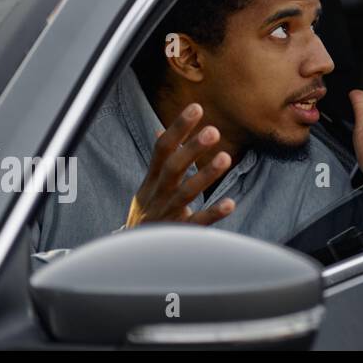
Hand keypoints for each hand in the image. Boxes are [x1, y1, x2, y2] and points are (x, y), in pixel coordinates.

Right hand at [125, 102, 235, 227]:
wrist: (131, 254)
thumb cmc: (148, 211)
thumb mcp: (149, 184)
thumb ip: (159, 159)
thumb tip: (160, 129)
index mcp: (152, 180)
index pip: (162, 149)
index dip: (178, 129)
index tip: (196, 107)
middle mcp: (158, 194)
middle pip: (173, 168)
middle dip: (191, 149)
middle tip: (213, 130)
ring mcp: (168, 214)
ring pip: (185, 193)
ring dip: (205, 175)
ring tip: (225, 157)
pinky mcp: (178, 233)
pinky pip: (196, 223)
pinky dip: (212, 213)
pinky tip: (230, 203)